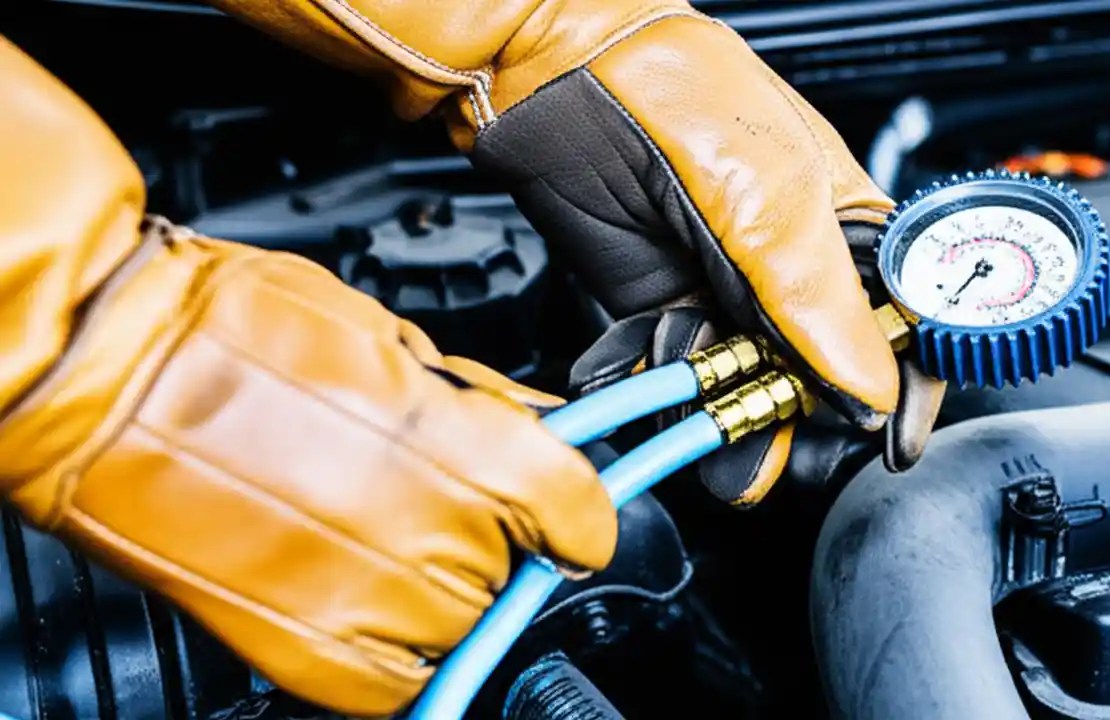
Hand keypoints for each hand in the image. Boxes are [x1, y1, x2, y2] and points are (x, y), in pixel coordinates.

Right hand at [0, 38, 615, 716]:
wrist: (107, 380)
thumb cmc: (228, 334)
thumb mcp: (387, 338)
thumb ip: (481, 403)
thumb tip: (541, 431)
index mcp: (452, 443)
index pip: (573, 503)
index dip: (587, 511)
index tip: (579, 517)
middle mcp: (419, 532)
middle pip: (517, 569)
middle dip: (506, 538)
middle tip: (454, 497)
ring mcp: (361, 600)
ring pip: (463, 625)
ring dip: (453, 587)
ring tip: (390, 530)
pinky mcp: (306, 651)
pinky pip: (396, 678)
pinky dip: (403, 644)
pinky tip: (372, 591)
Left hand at [206, 0, 902, 502]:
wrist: (550, 76)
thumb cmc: (673, 92)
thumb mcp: (766, 197)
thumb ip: (817, 299)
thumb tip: (872, 390)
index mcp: (846, 228)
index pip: (895, 329)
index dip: (893, 388)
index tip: (879, 440)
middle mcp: (789, 268)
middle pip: (816, 376)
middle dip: (790, 417)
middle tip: (765, 444)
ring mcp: (723, 291)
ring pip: (742, 387)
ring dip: (715, 410)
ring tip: (691, 411)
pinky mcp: (658, 306)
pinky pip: (673, 373)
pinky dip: (654, 385)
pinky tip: (635, 368)